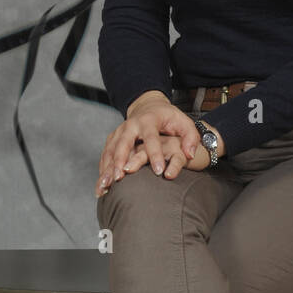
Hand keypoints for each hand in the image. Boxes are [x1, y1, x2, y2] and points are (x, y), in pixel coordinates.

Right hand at [94, 96, 219, 195]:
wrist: (148, 106)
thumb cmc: (168, 118)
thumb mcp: (184, 122)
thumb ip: (191, 137)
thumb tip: (190, 154)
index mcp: (149, 120)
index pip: (151, 138)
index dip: (155, 154)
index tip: (159, 171)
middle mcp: (131, 125)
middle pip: (123, 143)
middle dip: (120, 160)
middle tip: (120, 178)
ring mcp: (119, 131)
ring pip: (110, 150)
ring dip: (107, 168)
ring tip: (105, 187)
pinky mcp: (113, 138)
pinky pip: (105, 154)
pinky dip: (102, 170)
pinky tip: (102, 186)